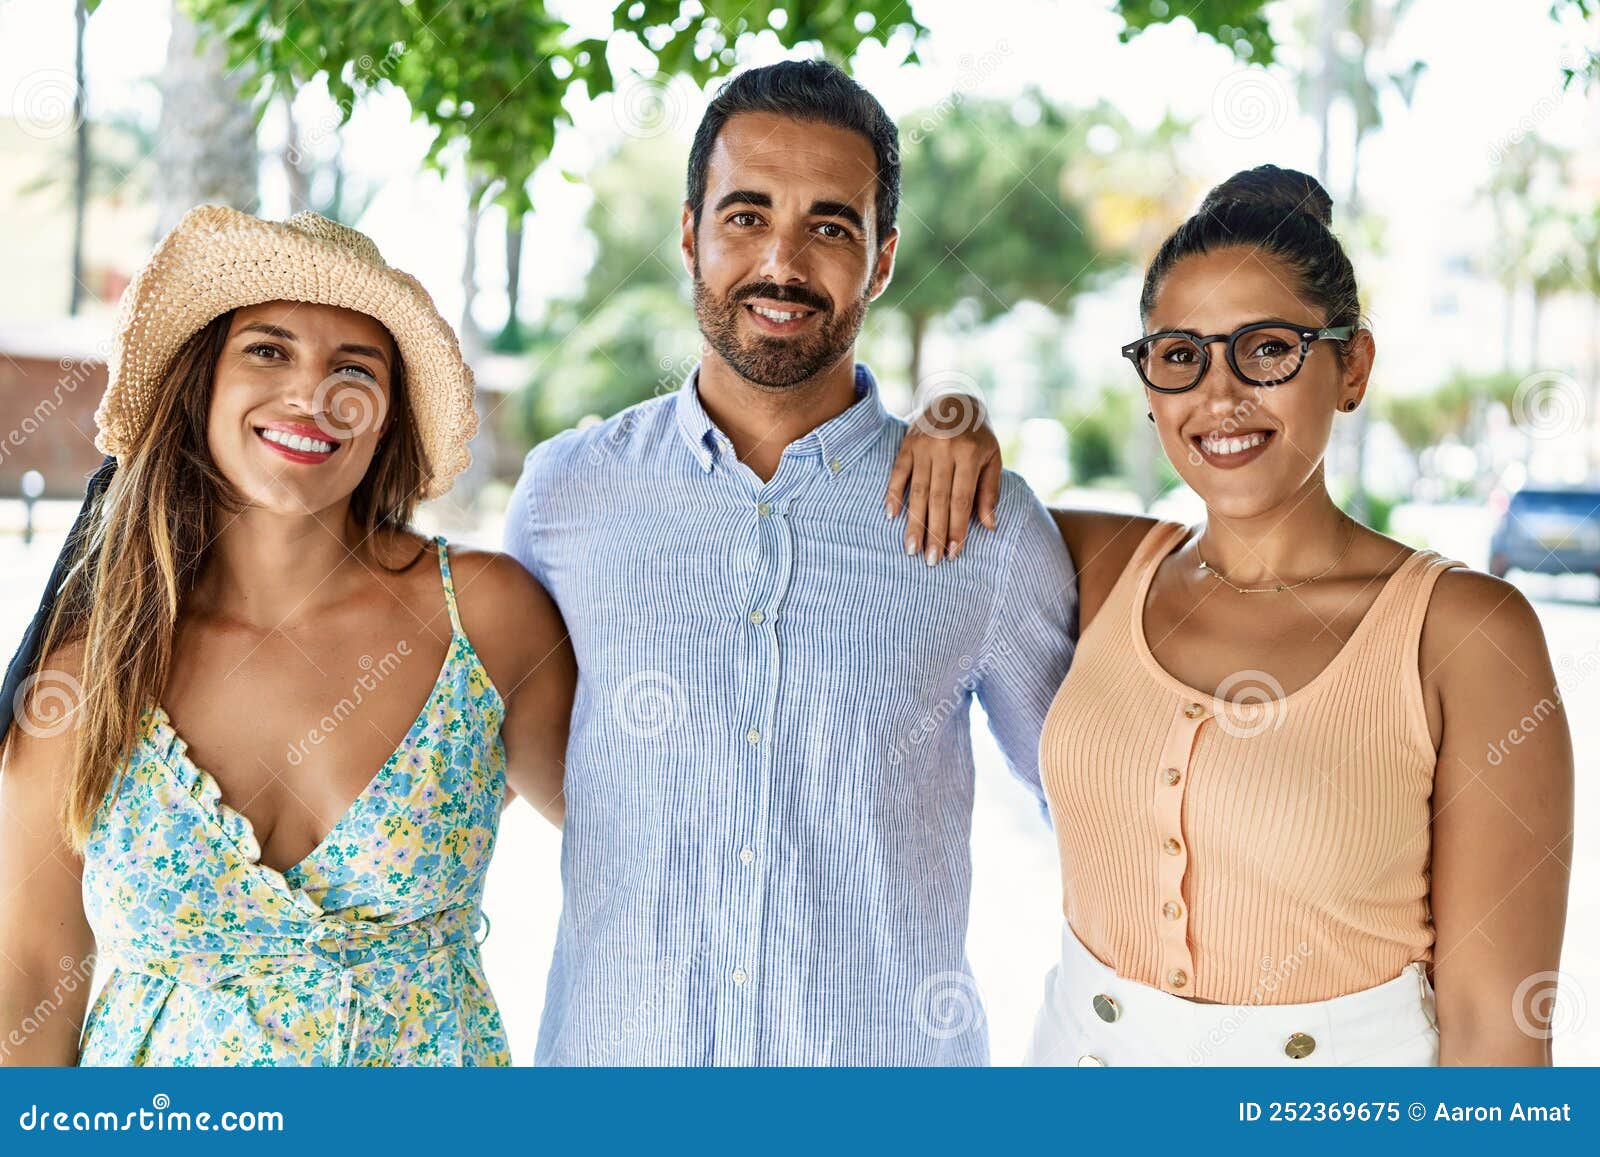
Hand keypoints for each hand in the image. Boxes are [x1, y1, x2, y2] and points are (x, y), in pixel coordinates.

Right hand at [884, 393, 1000, 565]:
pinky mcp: (907, 444)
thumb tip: (989, 525)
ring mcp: (922, 446)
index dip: (956, 528)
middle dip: (934, 532)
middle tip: (930, 560)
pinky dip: (893, 494)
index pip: (961, 499)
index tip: (953, 552)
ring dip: (914, 522)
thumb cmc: (978, 435)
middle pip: (937, 500)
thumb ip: (989, 491)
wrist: (955, 400)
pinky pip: (898, 473)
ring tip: (911, 548)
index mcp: (969, 453)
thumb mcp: (992, 458)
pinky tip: (891, 516)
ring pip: (917, 491)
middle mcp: (944, 449)